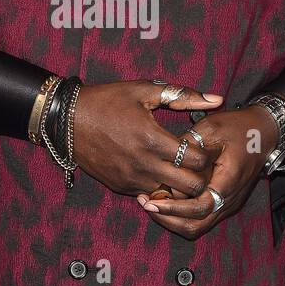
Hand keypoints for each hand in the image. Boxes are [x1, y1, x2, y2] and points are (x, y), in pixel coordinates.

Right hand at [69, 81, 223, 197]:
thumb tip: (217, 100)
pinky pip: (150, 194)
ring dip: (178, 183)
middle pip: (190, 186)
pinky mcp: (121, 187)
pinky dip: (158, 185)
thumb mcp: (145, 91)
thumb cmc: (108, 101)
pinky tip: (156, 168)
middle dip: (199, 175)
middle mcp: (144, 164)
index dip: (207, 154)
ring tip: (177, 166)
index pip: (197, 160)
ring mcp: (131, 179)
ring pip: (171, 194)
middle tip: (196, 162)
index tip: (204, 146)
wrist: (66, 120)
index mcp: (153, 139)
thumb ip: (183, 95)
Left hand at [135, 104, 278, 239]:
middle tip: (145, 203)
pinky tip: (164, 198)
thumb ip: (189, 147)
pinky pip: (201, 217)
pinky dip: (181, 213)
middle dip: (167, 219)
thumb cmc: (237, 128)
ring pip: (197, 225)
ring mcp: (228, 203)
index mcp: (228, 182)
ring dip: (173, 218)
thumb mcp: (210, 129)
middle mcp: (230, 199)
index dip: (173, 208)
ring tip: (150, 202)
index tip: (150, 200)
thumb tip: (168, 165)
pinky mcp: (223, 202)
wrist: (264, 132)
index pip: (199, 208)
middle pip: (195, 225)